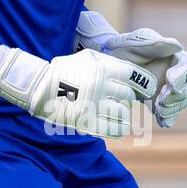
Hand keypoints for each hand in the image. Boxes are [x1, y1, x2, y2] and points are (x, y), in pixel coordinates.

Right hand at [0, 45, 156, 138]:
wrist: (38, 88)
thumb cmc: (63, 71)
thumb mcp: (85, 58)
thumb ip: (107, 62)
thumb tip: (128, 71)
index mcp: (103, 68)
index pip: (134, 76)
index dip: (144, 83)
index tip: (148, 89)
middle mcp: (101, 86)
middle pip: (128, 96)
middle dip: (128, 99)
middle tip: (124, 101)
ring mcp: (95, 105)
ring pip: (123, 113)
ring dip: (125, 115)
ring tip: (120, 114)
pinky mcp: (88, 122)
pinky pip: (114, 129)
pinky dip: (120, 129)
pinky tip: (121, 127)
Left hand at [101, 27, 186, 129]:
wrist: (110, 66)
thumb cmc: (122, 50)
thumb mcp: (134, 43)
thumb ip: (154, 43)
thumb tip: (178, 46)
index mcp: (172, 56)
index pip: (186, 66)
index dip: (182, 76)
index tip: (169, 82)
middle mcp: (175, 73)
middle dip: (179, 95)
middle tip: (162, 101)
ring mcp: (170, 89)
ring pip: (182, 100)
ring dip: (174, 108)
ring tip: (160, 111)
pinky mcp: (162, 102)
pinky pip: (172, 112)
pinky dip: (169, 118)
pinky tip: (163, 122)